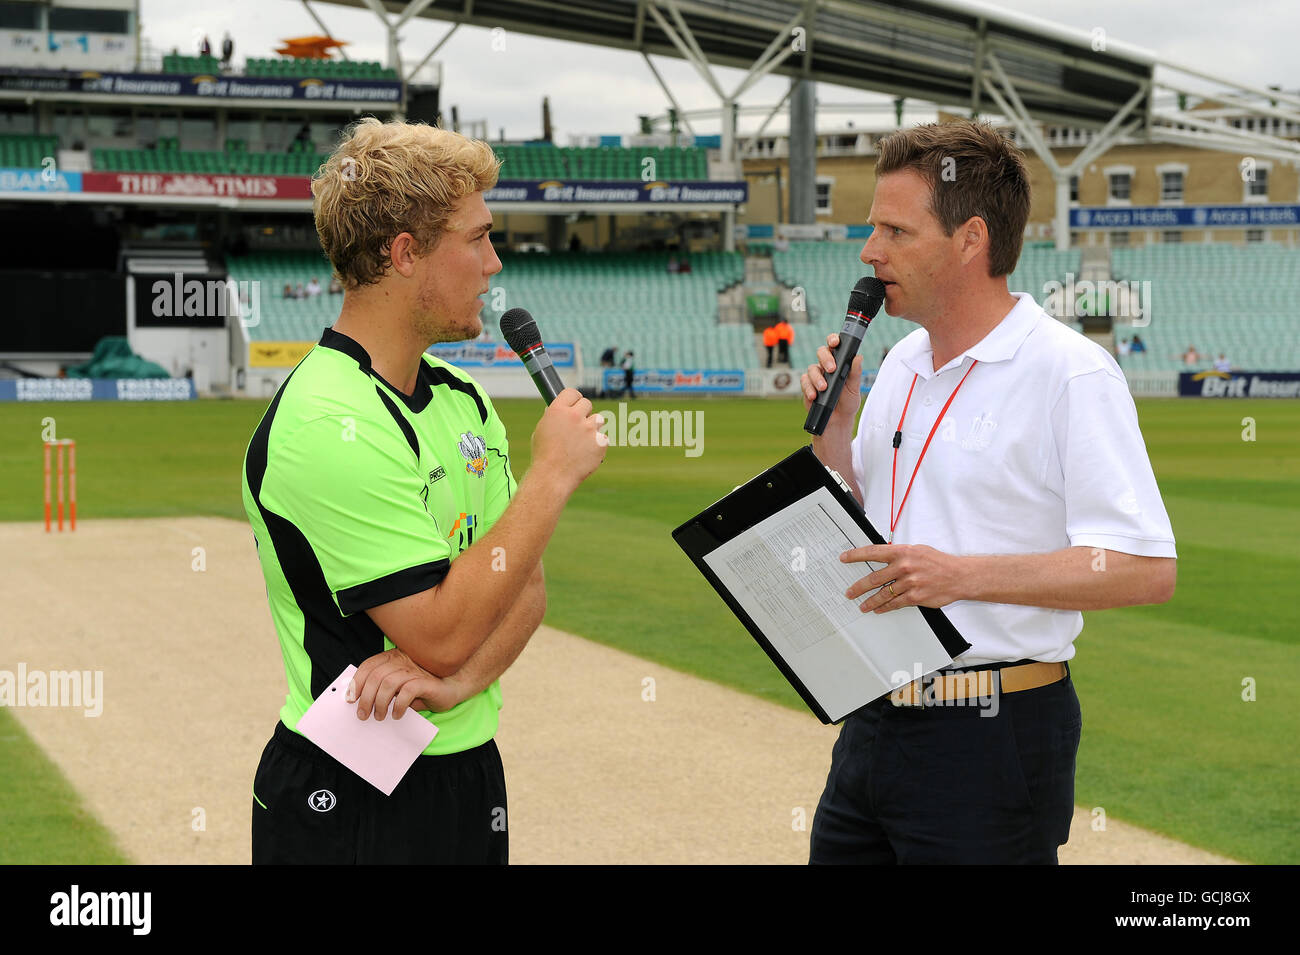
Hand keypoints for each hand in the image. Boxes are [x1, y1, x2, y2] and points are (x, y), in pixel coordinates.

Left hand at [345, 648, 464, 719]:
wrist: (452, 688)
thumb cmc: (422, 689)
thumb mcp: (399, 687)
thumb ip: (383, 689)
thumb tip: (360, 703)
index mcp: (393, 658)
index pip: (369, 665)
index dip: (357, 681)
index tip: (350, 698)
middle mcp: (402, 660)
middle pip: (376, 676)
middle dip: (366, 698)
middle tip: (363, 715)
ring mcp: (414, 670)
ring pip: (389, 683)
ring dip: (380, 703)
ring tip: (380, 716)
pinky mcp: (425, 682)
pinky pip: (407, 692)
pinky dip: (398, 705)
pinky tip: (397, 715)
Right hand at [530, 388, 607, 494]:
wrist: (553, 477)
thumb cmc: (544, 455)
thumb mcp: (542, 430)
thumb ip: (553, 417)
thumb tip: (559, 409)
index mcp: (558, 410)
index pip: (572, 393)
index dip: (574, 398)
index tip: (576, 403)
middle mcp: (575, 416)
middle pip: (588, 404)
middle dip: (585, 413)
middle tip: (579, 425)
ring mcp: (589, 429)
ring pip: (598, 419)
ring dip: (592, 428)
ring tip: (581, 442)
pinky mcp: (600, 442)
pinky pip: (603, 438)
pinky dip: (597, 444)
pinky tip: (586, 453)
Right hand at [801, 332, 862, 431]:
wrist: (838, 420)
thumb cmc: (847, 402)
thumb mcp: (854, 388)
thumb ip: (855, 373)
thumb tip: (859, 357)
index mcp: (839, 362)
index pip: (835, 346)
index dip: (833, 340)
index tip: (835, 342)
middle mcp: (826, 366)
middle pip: (821, 352)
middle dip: (826, 359)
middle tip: (832, 369)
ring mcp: (816, 376)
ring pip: (812, 368)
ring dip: (817, 378)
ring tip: (824, 388)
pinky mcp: (808, 386)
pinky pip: (804, 382)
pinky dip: (809, 388)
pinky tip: (814, 395)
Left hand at [841, 544, 967, 612]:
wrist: (959, 576)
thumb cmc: (939, 562)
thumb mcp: (918, 550)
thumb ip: (900, 555)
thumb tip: (882, 557)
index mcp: (903, 552)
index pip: (873, 552)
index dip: (856, 555)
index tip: (844, 558)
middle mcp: (904, 566)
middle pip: (874, 578)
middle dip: (859, 587)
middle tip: (850, 592)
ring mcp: (909, 583)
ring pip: (883, 594)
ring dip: (870, 601)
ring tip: (862, 605)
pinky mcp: (915, 597)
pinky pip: (895, 604)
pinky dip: (885, 607)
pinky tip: (879, 609)